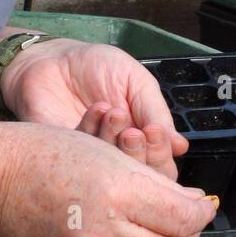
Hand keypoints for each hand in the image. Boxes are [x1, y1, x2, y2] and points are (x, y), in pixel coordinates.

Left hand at [0, 38, 186, 178]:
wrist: (55, 58)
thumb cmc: (98, 67)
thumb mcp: (136, 81)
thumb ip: (156, 111)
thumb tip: (180, 146)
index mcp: (142, 139)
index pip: (160, 165)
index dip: (161, 154)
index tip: (155, 132)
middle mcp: (118, 154)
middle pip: (137, 177)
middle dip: (139, 155)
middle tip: (132, 132)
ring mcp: (90, 157)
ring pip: (110, 170)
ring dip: (114, 140)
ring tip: (113, 112)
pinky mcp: (64, 153)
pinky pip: (81, 155)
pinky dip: (92, 130)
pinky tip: (97, 109)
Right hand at [0, 122, 215, 236]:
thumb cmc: (46, 153)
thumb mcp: (109, 151)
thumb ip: (154, 180)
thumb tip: (190, 203)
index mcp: (116, 191)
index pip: (182, 216)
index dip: (201, 211)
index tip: (203, 203)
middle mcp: (103, 230)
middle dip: (187, 231)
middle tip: (188, 217)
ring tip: (160, 230)